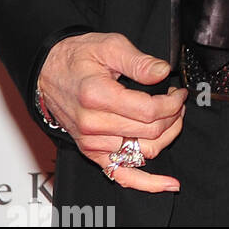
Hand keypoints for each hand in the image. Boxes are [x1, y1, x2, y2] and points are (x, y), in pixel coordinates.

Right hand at [37, 33, 185, 191]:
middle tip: (177, 100)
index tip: (179, 92)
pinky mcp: (92, 153)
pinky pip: (121, 175)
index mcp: (97, 96)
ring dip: (166, 137)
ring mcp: (92, 143)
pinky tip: (166, 183)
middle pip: (150, 132)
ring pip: (143, 152)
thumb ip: (138, 61)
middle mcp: (93, 125)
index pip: (149, 111)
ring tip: (172, 118)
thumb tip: (162, 72)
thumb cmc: (78, 58)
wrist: (49, 73)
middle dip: (173, 116)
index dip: (172, 103)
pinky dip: (146, 183)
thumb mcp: (110, 45)